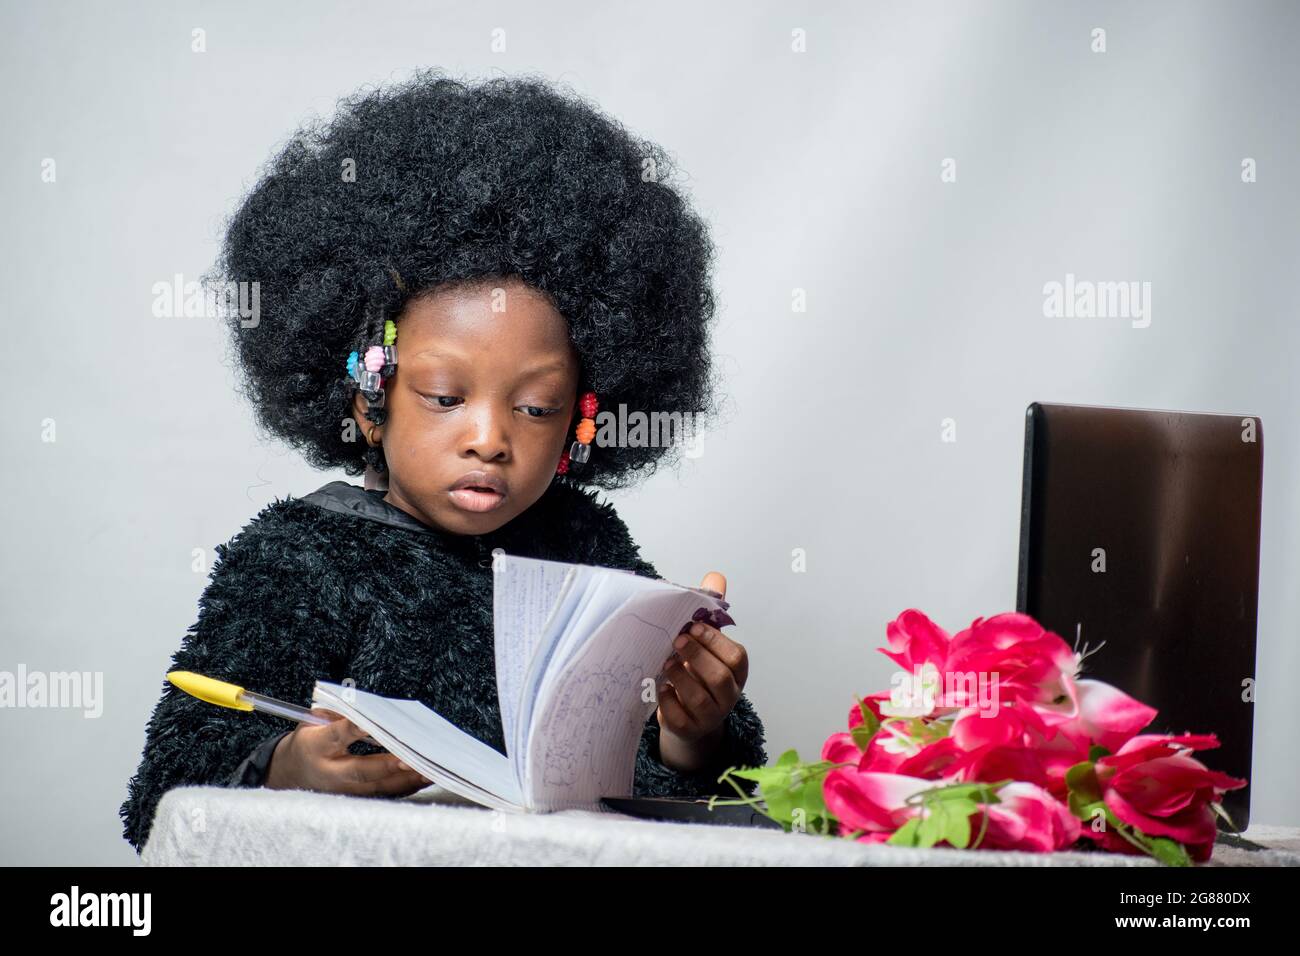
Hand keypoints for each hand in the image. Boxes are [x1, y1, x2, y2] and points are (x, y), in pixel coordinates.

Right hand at [265, 708, 432, 795]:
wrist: (293, 772)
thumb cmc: (311, 740)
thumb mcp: (315, 719)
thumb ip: (340, 711)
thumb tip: (367, 704)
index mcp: (316, 747)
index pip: (336, 736)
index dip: (352, 730)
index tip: (369, 723)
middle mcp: (330, 773)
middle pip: (361, 771)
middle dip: (387, 766)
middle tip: (411, 758)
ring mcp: (345, 790)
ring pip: (378, 788)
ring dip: (405, 779)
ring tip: (430, 769)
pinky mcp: (358, 798)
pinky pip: (385, 795)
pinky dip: (407, 787)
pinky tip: (426, 777)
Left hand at [656, 571, 749, 773]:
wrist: (686, 716)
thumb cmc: (696, 672)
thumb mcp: (705, 644)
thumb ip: (711, 613)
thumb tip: (716, 577)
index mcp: (736, 673)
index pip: (737, 657)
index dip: (715, 641)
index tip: (694, 627)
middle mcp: (728, 697)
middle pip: (721, 678)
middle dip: (698, 657)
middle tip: (677, 641)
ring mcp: (710, 717)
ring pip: (701, 700)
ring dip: (681, 677)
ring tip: (665, 662)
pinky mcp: (688, 730)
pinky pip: (679, 718)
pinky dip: (667, 700)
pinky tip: (659, 686)